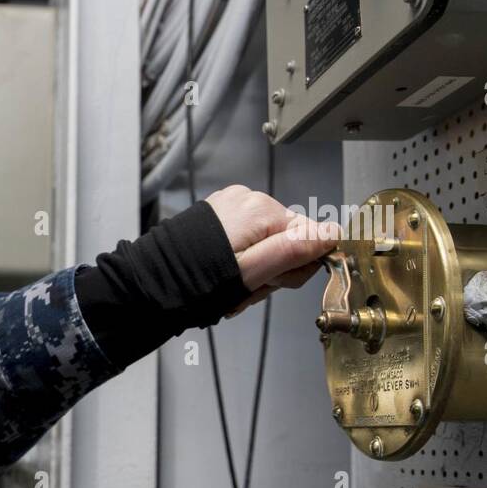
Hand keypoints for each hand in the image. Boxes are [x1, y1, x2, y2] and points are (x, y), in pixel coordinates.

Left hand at [205, 185, 340, 317]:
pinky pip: (247, 239)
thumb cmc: (197, 281)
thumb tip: (332, 234)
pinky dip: (241, 260)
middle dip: (274, 270)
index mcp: (261, 210)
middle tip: (249, 287)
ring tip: (232, 283)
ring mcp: (232, 205)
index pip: (312, 236)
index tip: (276, 281)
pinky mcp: (219, 216)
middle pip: (288, 240)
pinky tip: (224, 273)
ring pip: (267, 243)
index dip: (298, 267)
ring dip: (256, 269)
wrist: (153, 281)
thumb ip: (295, 250)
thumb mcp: (254, 272)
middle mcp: (248, 200)